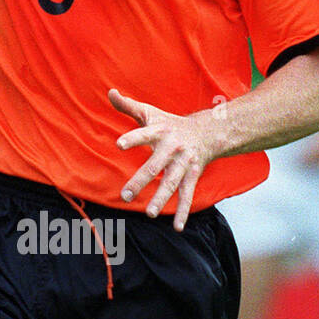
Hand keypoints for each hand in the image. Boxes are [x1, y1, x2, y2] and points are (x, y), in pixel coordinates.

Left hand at [110, 87, 214, 230]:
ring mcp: (183, 164)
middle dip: (140, 181)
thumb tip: (110, 91)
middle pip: (155, 166)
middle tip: (124, 195)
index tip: (119, 145)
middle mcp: (172, 148)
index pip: (144, 134)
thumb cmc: (170, 123)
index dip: (132, 138)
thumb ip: (128, 105)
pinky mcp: (192, 175)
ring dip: (161, 198)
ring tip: (149, 213)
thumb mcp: (150, 112)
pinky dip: (183, 212)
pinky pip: (187, 195)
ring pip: (171, 183)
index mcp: (160, 131)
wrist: (208, 131)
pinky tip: (177, 227)